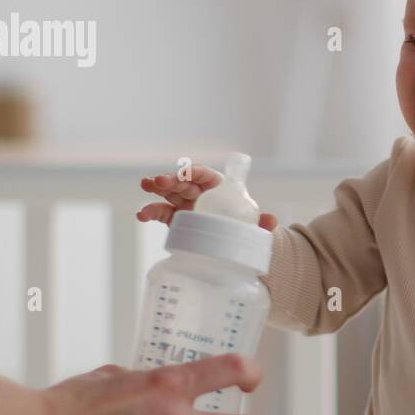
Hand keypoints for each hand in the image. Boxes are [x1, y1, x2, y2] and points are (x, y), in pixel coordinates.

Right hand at [138, 165, 277, 230]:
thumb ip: (263, 222)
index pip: (204, 174)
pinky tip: (141, 215)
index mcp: (216, 187)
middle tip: (158, 181)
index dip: (194, 171)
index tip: (186, 172)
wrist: (234, 243)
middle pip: (182, 182)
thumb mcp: (254, 225)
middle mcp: (198, 193)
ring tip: (145, 186)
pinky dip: (151, 212)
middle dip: (170, 179)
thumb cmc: (243, 226)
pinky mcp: (174, 219)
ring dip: (156, 190)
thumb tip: (273, 221)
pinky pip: (161, 213)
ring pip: (168, 193)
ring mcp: (184, 205)